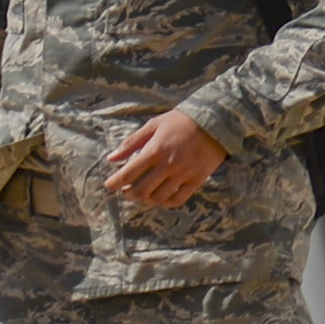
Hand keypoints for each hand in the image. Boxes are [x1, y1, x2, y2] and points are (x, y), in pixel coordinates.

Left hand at [103, 112, 230, 210]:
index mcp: (155, 150)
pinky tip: (160, 197)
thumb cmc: (181, 121)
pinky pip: (177, 200)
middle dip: (128, 194)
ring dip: (145, 199)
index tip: (109, 185)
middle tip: (125, 191)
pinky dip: (165, 203)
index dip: (114, 183)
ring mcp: (183, 174)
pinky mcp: (196, 180)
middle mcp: (168, 165)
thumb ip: (131, 142)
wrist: (215, 121)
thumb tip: (111, 158)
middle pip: (141, 190)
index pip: (128, 174)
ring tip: (142, 193)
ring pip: (158, 198)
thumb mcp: (154, 125)